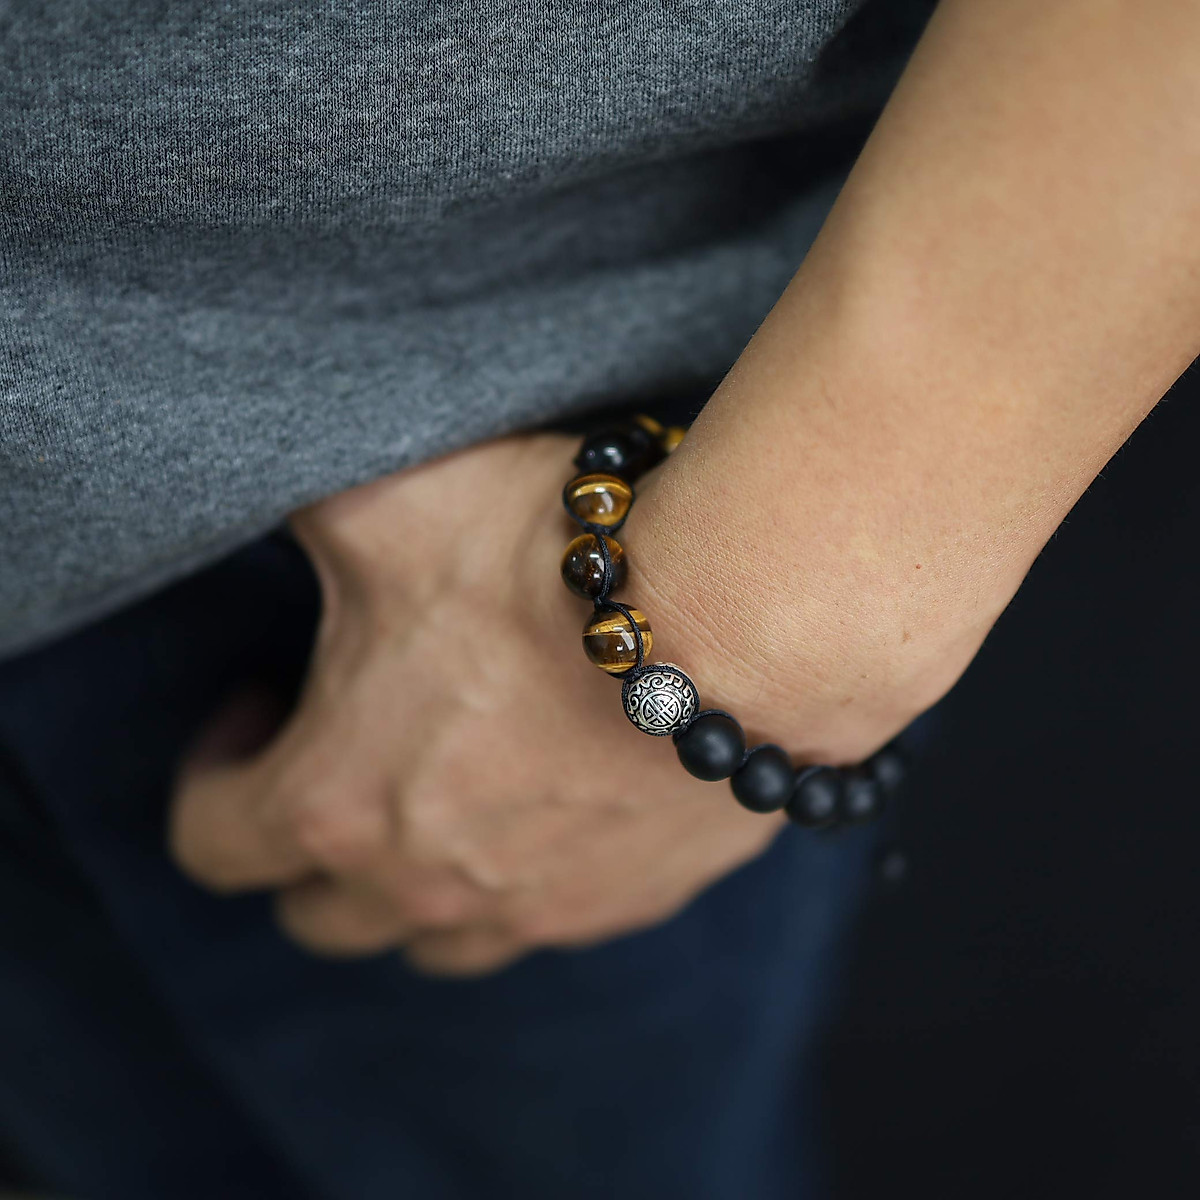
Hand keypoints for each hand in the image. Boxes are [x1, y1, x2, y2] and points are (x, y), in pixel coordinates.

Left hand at [169, 434, 810, 974]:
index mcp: (335, 802)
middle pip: (318, 916)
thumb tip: (261, 483)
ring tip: (439, 795)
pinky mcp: (622, 904)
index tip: (261, 706)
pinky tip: (544, 803)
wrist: (735, 623)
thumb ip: (296, 500)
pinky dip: (519, 882)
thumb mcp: (385, 501)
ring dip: (409, 885)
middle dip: (308, 844)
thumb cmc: (546, 565)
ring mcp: (529, 908)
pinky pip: (541, 925)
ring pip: (430, 942)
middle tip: (350, 747)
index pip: (208, 841)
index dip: (213, 771)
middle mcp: (423, 881)